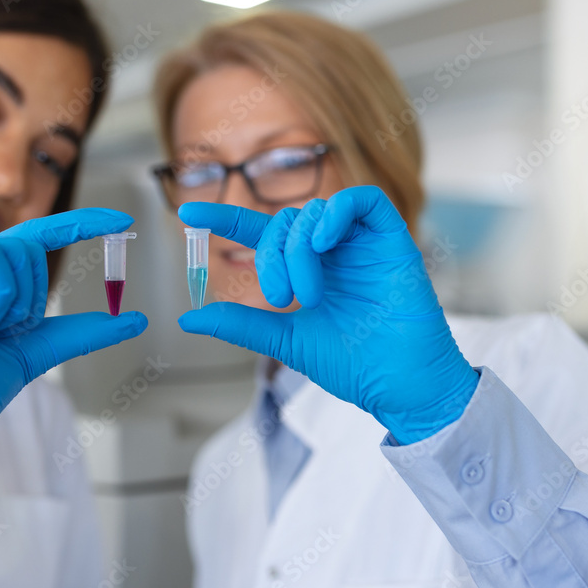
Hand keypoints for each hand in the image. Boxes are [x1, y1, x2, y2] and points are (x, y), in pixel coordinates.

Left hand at [177, 186, 476, 443]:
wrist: (400, 386)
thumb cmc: (353, 365)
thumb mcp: (286, 340)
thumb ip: (241, 324)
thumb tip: (188, 318)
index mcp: (307, 270)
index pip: (260, 232)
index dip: (224, 220)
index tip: (187, 216)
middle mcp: (332, 251)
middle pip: (285, 222)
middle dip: (271, 255)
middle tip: (279, 298)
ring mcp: (361, 243)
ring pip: (316, 212)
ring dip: (298, 248)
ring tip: (305, 295)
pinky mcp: (392, 239)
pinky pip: (363, 201)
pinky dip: (336, 214)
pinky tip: (321, 244)